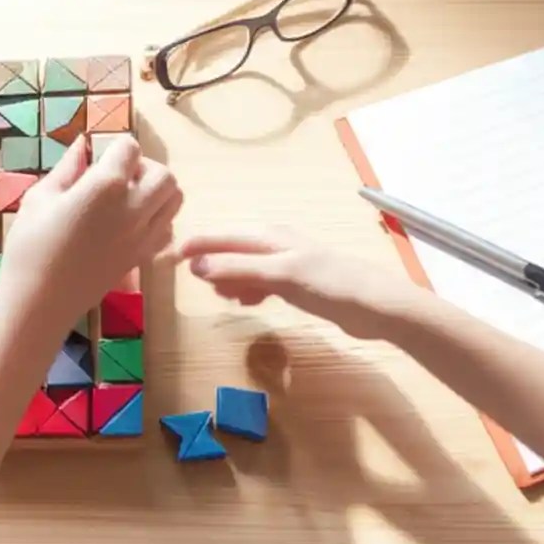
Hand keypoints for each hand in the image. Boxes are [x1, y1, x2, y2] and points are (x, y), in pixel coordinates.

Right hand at [0, 137, 181, 336]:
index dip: (112, 149)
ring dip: (157, 192)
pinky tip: (129, 224)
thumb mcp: (39, 198)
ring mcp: (143, 235)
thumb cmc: (30, 246)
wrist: (40, 302)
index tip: (94, 160)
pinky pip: (168, 229)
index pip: (130, 147)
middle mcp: (133, 208)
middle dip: (144, 167)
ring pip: (174, 200)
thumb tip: (82, 145)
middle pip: (164, 173)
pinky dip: (157, 220)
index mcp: (106, 186)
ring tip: (127, 199)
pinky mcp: (143, 257)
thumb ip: (68, 168)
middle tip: (116, 178)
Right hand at [177, 227, 424, 339]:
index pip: (221, 237)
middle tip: (193, 285)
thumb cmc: (329, 284)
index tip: (167, 255)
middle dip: (210, 265)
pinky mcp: (297, 283)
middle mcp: (274, 245)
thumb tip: (196, 264)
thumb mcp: (279, 275)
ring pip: (244, 268)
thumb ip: (238, 268)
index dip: (194, 245)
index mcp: (269, 237)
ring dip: (229, 279)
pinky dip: (248, 289)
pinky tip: (247, 302)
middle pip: (231, 250)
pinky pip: (260, 282)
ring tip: (222, 297)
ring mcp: (286, 263)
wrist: (376, 306)